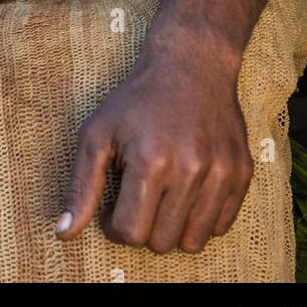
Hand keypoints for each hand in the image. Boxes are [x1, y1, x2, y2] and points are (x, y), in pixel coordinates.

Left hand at [57, 49, 252, 254]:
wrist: (191, 64)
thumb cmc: (137, 100)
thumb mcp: (96, 134)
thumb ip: (81, 187)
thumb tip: (64, 234)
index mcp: (150, 161)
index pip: (129, 232)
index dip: (114, 224)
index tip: (114, 205)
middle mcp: (190, 170)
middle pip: (161, 242)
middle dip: (144, 224)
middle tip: (139, 193)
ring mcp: (221, 173)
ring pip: (193, 242)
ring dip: (173, 226)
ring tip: (163, 192)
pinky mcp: (242, 173)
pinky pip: (221, 227)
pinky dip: (201, 218)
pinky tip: (188, 188)